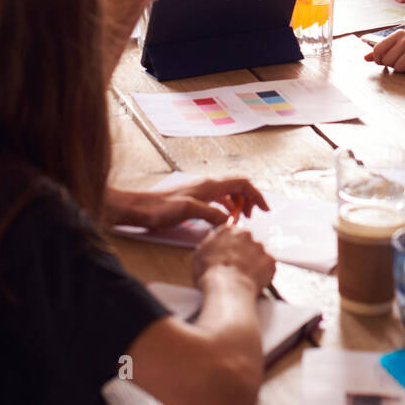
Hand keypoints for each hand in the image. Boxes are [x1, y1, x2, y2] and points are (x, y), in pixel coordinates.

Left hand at [109, 177, 269, 230]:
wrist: (139, 209)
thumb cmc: (160, 209)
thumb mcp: (189, 211)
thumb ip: (212, 214)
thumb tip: (230, 222)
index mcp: (209, 185)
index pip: (242, 182)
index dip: (256, 194)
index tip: (264, 209)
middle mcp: (207, 185)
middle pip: (237, 186)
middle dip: (248, 200)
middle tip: (251, 217)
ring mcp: (200, 191)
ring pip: (227, 194)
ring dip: (237, 205)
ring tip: (239, 220)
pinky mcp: (193, 200)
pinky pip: (216, 201)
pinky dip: (225, 209)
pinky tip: (221, 220)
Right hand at [192, 225, 275, 293]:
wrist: (228, 288)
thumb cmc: (211, 274)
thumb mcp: (199, 255)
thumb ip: (209, 245)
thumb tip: (212, 245)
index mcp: (228, 231)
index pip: (233, 233)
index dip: (231, 245)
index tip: (230, 254)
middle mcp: (246, 235)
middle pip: (248, 242)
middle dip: (244, 253)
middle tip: (237, 267)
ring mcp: (260, 247)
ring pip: (259, 253)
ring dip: (254, 262)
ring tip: (245, 276)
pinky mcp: (270, 260)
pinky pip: (268, 265)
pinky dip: (264, 272)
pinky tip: (254, 280)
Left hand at [364, 28, 404, 76]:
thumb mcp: (399, 42)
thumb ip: (382, 49)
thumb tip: (366, 58)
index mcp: (398, 34)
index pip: (378, 49)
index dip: (377, 58)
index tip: (382, 61)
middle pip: (387, 61)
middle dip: (392, 64)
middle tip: (400, 60)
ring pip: (398, 68)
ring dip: (403, 68)